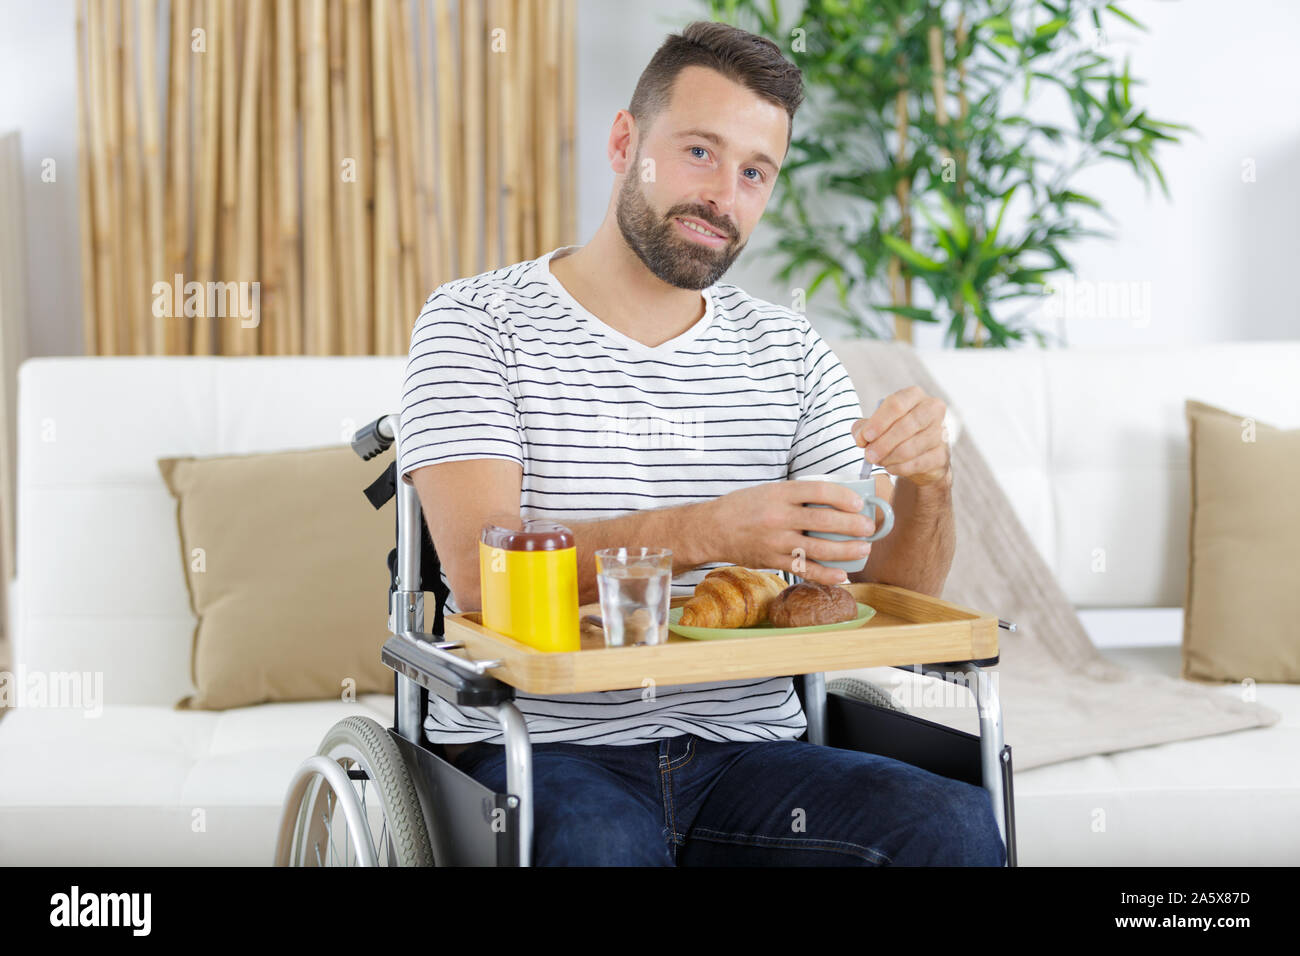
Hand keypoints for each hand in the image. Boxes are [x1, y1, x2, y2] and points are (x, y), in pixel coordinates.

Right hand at [707, 480, 876, 585]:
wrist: (712, 528)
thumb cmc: (744, 507)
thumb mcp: (770, 490)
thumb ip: (798, 495)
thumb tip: (835, 500)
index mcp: (779, 492)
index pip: (818, 490)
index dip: (843, 497)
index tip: (859, 502)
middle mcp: (778, 516)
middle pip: (824, 520)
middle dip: (853, 525)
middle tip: (870, 527)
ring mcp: (775, 541)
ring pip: (819, 548)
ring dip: (847, 550)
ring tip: (864, 549)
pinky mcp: (773, 560)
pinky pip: (805, 569)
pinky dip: (826, 574)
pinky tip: (843, 575)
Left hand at [852, 386, 952, 487]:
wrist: (920, 456)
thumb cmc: (896, 434)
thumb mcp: (876, 426)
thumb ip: (863, 428)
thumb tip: (861, 438)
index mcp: (914, 395)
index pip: (896, 404)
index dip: (878, 422)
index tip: (866, 437)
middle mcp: (932, 409)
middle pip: (905, 426)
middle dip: (883, 444)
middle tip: (869, 456)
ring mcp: (940, 432)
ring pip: (911, 447)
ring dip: (889, 458)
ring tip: (879, 461)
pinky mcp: (942, 455)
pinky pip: (917, 464)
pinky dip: (900, 468)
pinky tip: (891, 467)